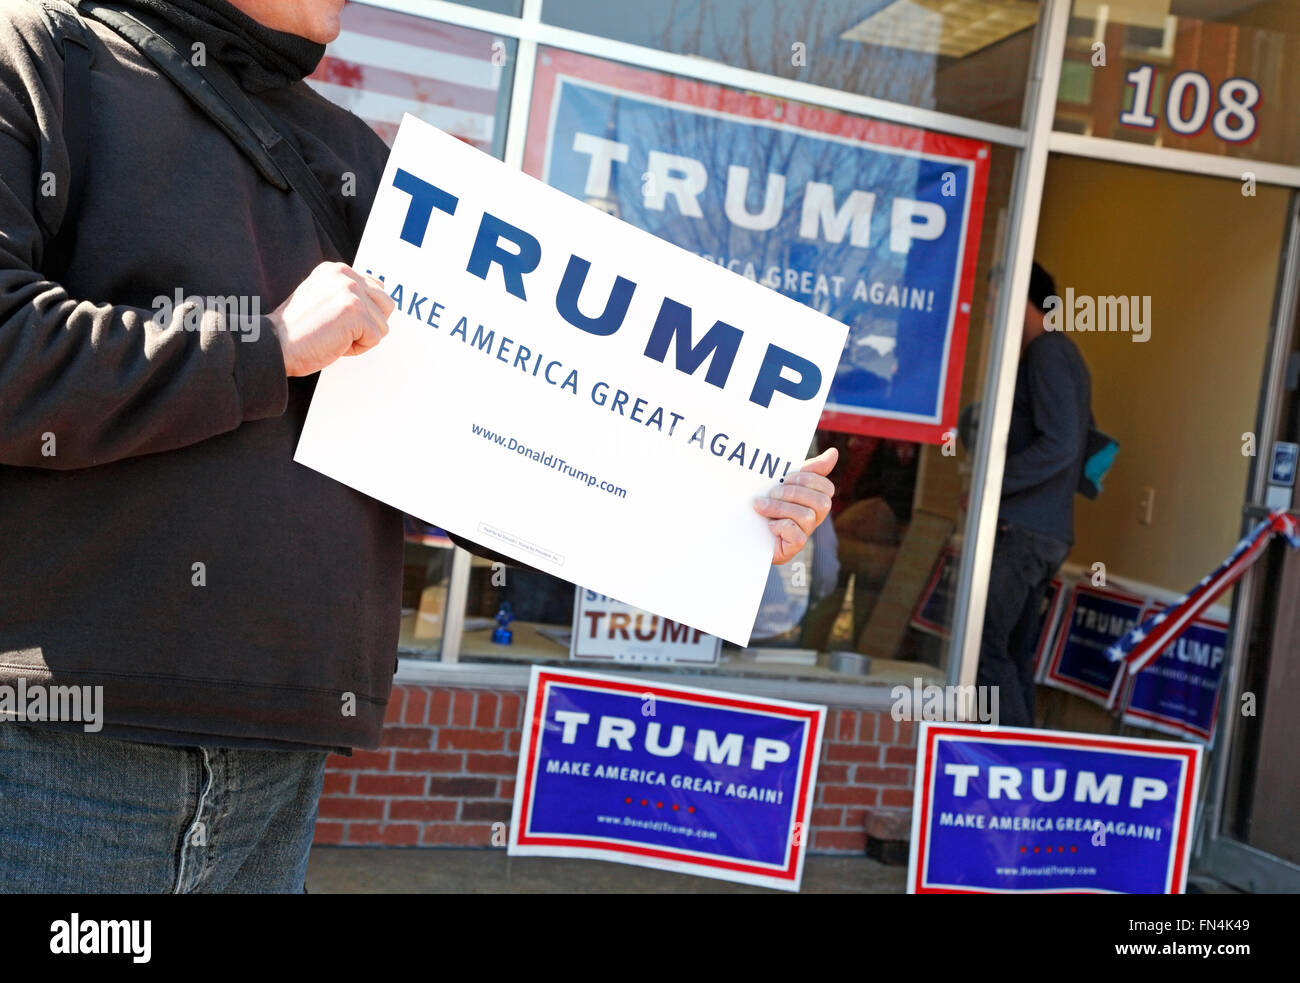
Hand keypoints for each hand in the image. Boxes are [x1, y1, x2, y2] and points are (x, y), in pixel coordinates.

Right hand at [267, 263, 395, 376]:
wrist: (273, 345)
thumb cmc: (297, 332)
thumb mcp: (323, 301)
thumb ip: (348, 295)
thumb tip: (382, 305)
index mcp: (336, 270)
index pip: (377, 289)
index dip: (363, 314)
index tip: (336, 322)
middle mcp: (345, 275)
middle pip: (386, 305)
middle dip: (369, 325)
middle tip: (338, 332)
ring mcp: (350, 291)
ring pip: (382, 324)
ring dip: (362, 338)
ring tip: (333, 337)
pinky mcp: (354, 312)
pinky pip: (375, 338)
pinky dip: (357, 349)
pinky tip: (334, 344)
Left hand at [753, 447, 837, 564]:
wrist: (742, 529)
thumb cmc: (766, 501)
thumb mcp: (783, 481)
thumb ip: (808, 469)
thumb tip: (834, 452)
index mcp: (814, 499)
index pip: (826, 488)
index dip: (808, 480)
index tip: (785, 478)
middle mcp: (814, 518)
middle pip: (822, 503)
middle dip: (794, 493)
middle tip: (772, 492)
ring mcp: (804, 533)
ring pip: (807, 517)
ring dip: (781, 508)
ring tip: (761, 506)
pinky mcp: (792, 548)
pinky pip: (798, 535)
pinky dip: (781, 527)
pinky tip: (769, 525)